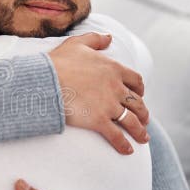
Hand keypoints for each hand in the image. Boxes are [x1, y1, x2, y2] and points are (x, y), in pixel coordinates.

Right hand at [48, 33, 148, 153]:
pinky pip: (116, 135)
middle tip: (144, 120)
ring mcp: (108, 105)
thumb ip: (95, 39)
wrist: (45, 80)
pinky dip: (123, 145)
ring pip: (131, 120)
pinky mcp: (99, 121)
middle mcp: (115, 87)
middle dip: (143, 112)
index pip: (136, 80)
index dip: (140, 90)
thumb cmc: (57, 62)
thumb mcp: (77, 43)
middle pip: (137, 102)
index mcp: (113, 68)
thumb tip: (109, 38)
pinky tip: (127, 151)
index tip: (139, 96)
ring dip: (139, 131)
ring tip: (143, 138)